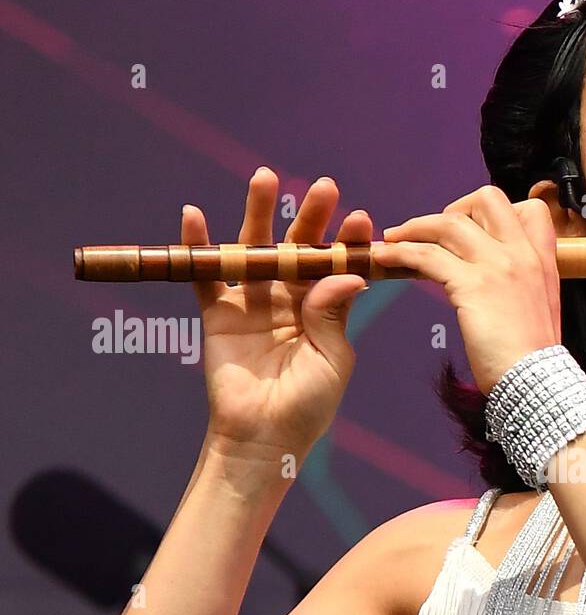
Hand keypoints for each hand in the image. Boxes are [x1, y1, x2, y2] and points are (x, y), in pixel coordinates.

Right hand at [183, 168, 371, 460]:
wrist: (263, 438)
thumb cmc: (307, 405)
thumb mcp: (332, 359)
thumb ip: (332, 314)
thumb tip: (344, 273)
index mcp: (322, 309)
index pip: (336, 265)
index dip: (348, 242)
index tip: (362, 221)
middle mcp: (287, 298)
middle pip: (298, 247)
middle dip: (311, 217)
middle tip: (325, 187)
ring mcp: (251, 302)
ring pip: (253, 248)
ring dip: (257, 212)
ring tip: (264, 176)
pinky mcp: (217, 312)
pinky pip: (204, 274)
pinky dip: (196, 246)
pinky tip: (193, 216)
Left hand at [376, 185, 560, 394]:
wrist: (537, 381)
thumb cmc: (533, 356)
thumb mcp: (541, 307)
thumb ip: (521, 283)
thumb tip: (492, 278)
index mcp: (541, 258)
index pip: (528, 208)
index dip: (495, 213)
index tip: (471, 228)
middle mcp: (522, 253)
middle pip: (486, 200)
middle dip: (453, 209)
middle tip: (431, 233)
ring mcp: (498, 266)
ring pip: (450, 224)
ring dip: (415, 228)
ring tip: (393, 241)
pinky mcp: (473, 286)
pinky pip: (429, 256)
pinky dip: (401, 253)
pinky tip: (386, 259)